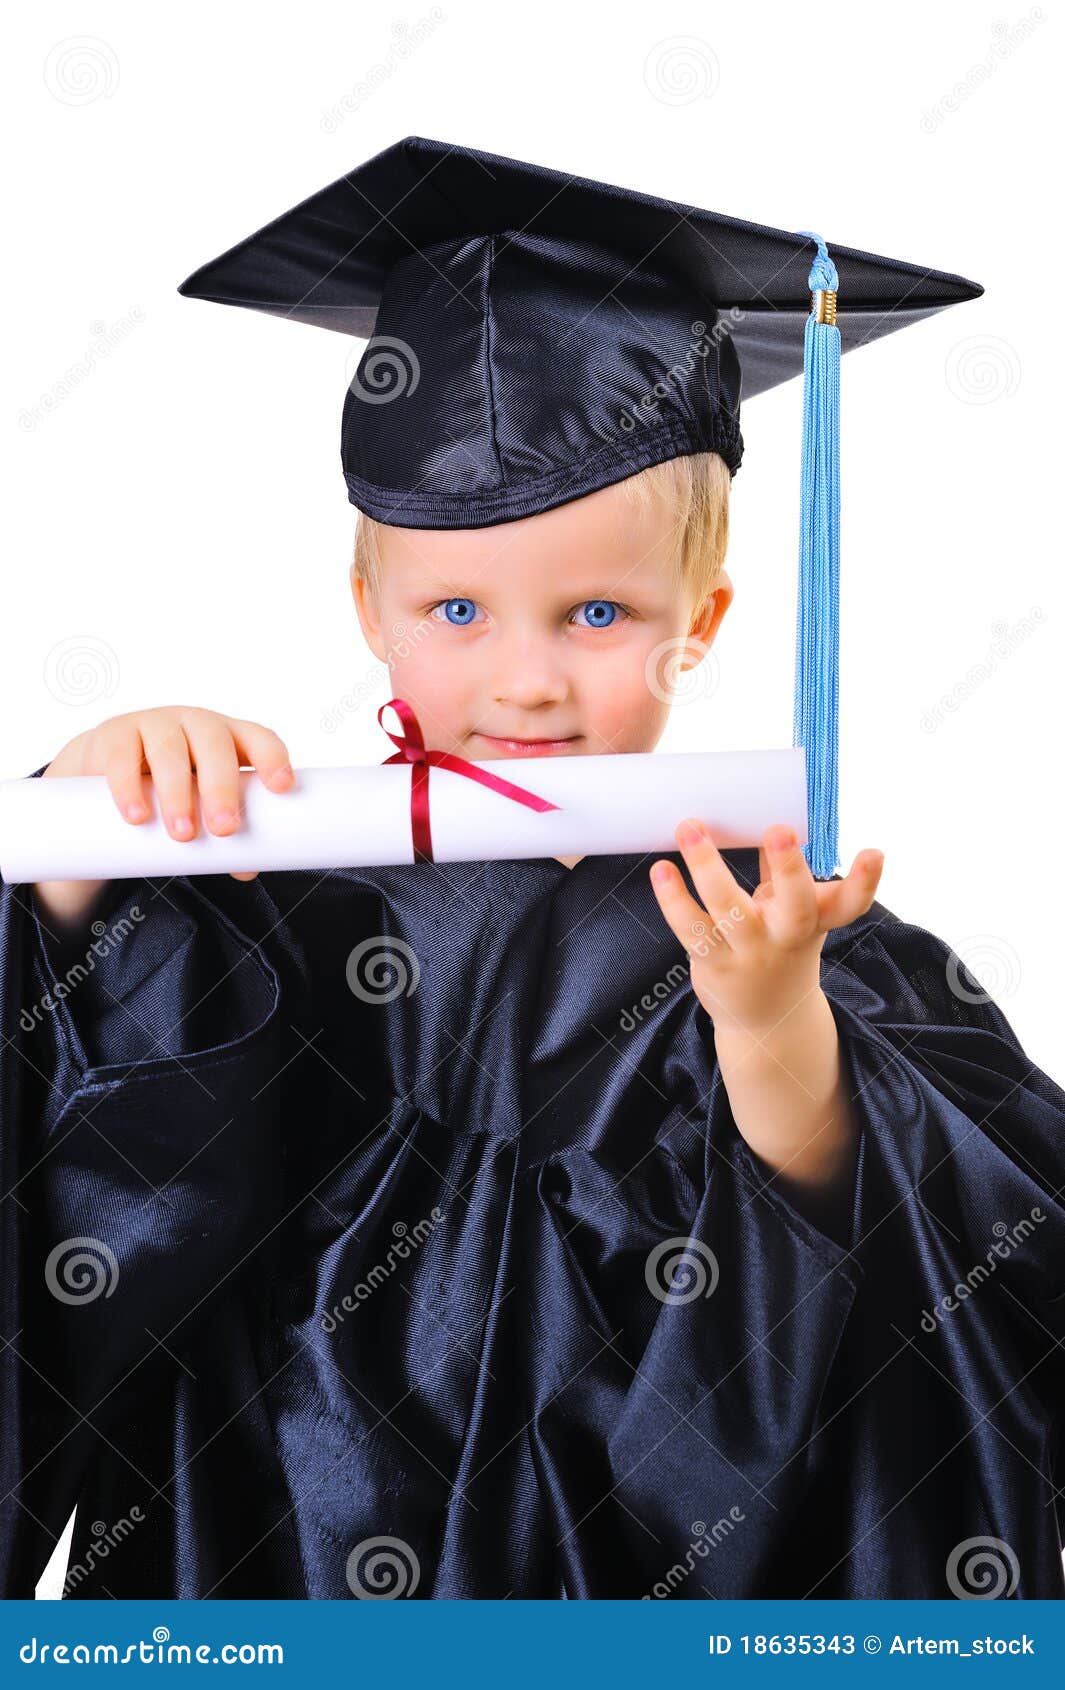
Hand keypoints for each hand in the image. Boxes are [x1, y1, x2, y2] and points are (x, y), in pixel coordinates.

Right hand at [37, 707, 293, 932]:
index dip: (272, 758)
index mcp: (228, 738)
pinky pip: (122, 756)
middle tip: (225, 829)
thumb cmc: (170, 786)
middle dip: (222, 788)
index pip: (258, 738)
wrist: (105, 768)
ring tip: (183, 834)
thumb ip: (222, 833)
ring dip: (178, 794)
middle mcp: (195, 723)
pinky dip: (129, 787)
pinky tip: (137, 815)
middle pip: (215, 745)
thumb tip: (245, 869)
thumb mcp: (200, 802)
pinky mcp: (115, 735)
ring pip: (169, 750)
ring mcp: (154, 724)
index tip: (283, 788)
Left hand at [649, 820, 883, 1038]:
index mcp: (815, 920)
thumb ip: (782, 873)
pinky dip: (674, 898)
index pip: (850, 904)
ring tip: (690, 828)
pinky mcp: (715, 964)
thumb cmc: (781, 948)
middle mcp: (786, 937)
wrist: (767, 1021)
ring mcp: (750, 953)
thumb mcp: (796, 914)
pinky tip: (662, 871)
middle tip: (780, 829)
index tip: (874, 853)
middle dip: (789, 868)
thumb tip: (765, 815)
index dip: (866, 881)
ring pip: (730, 910)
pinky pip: (693, 928)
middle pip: (796, 907)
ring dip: (708, 866)